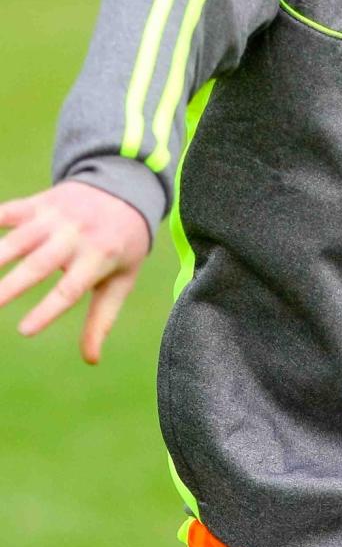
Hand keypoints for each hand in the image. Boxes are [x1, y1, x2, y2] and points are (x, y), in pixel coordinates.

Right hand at [0, 182, 149, 363]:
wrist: (125, 186)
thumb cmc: (122, 243)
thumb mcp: (121, 279)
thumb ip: (102, 318)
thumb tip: (91, 360)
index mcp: (100, 256)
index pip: (71, 289)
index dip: (47, 310)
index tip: (23, 331)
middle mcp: (76, 235)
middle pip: (39, 264)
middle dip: (11, 286)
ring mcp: (56, 217)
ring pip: (18, 238)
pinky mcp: (39, 203)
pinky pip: (8, 212)